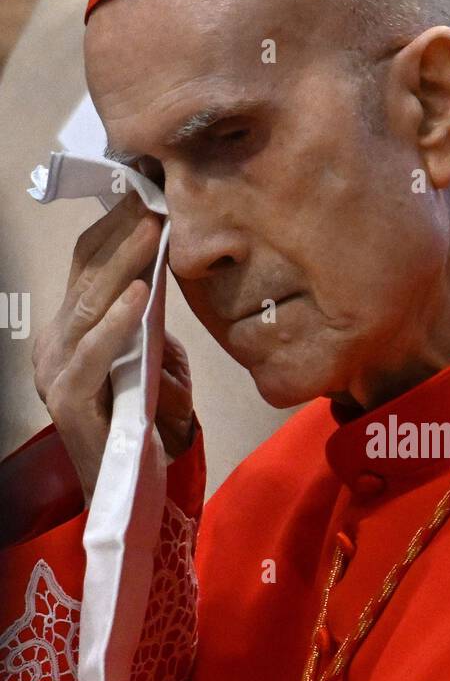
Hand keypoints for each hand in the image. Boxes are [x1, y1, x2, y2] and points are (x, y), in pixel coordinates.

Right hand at [32, 190, 194, 505]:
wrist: (127, 493)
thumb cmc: (143, 425)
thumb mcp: (151, 360)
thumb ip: (151, 320)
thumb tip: (165, 269)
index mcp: (68, 329)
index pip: (86, 263)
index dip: (115, 224)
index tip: (151, 187)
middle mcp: (54, 344)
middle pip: (86, 274)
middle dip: (123, 231)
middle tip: (157, 192)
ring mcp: (55, 373)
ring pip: (88, 305)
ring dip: (124, 262)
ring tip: (154, 226)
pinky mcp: (68, 404)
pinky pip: (92, 356)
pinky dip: (116, 324)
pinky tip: (139, 295)